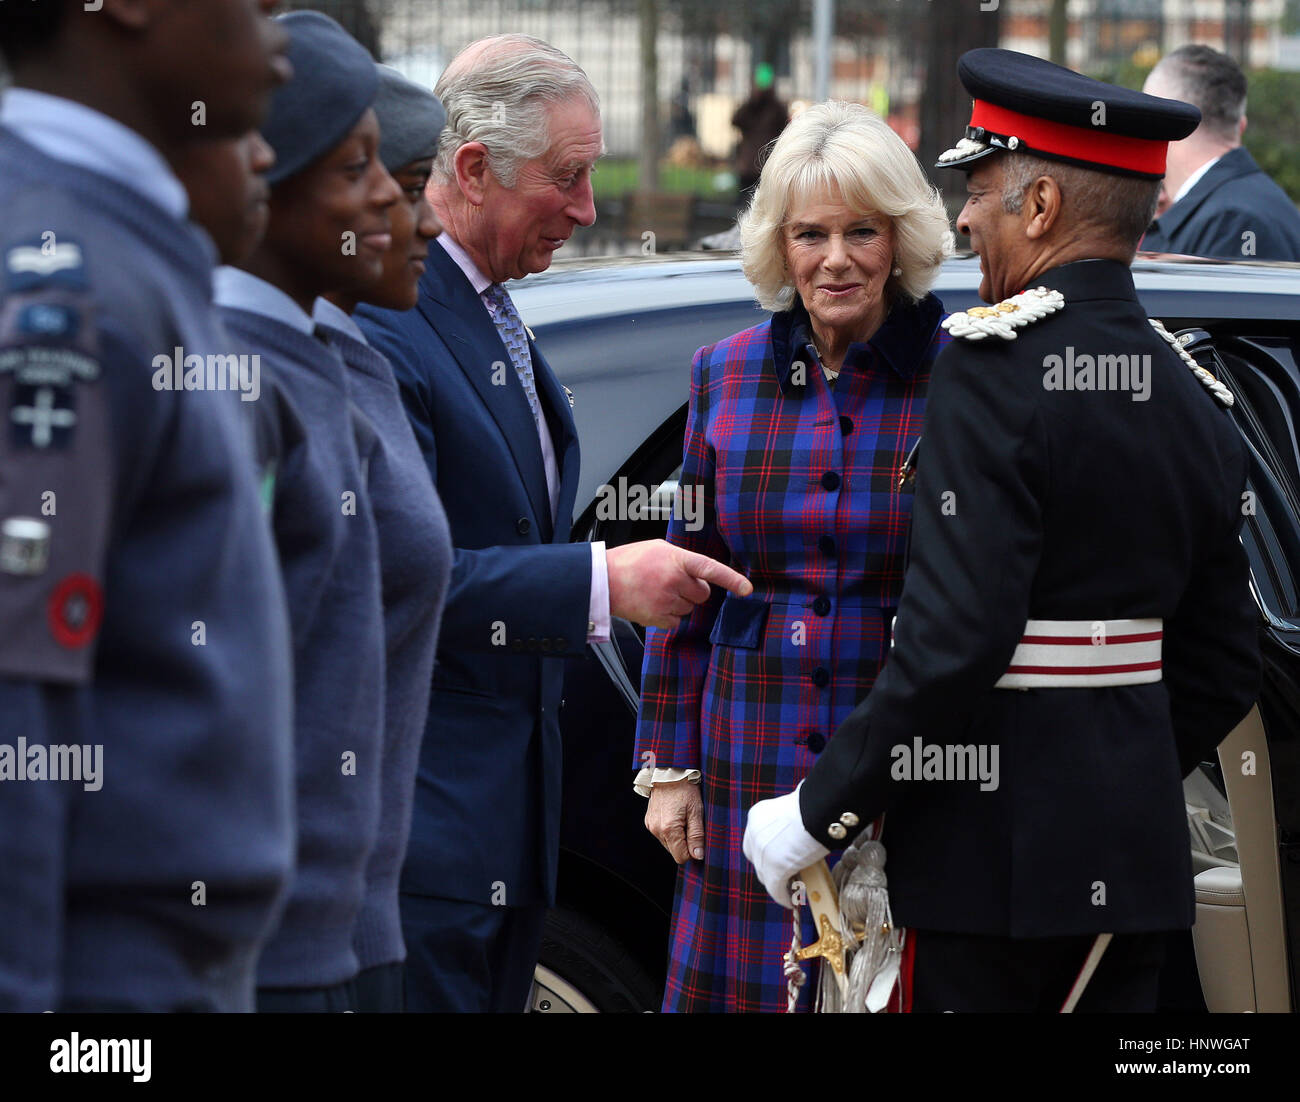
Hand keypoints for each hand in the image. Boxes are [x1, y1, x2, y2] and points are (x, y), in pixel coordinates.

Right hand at [605, 539, 751, 630]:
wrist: (603, 580)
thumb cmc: (629, 562)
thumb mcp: (658, 549)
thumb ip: (681, 559)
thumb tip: (700, 573)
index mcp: (676, 559)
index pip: (711, 569)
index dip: (732, 580)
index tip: (747, 589)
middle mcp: (674, 580)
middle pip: (702, 594)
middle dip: (693, 591)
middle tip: (672, 583)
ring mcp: (666, 600)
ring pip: (689, 608)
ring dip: (678, 603)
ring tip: (656, 591)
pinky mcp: (657, 617)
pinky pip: (675, 621)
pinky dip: (667, 616)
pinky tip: (652, 604)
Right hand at [645, 778, 704, 863]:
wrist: (669, 773)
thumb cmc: (685, 790)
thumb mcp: (696, 811)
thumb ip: (697, 835)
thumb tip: (698, 855)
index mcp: (669, 829)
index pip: (681, 857)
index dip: (692, 851)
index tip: (698, 838)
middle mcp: (656, 830)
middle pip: (674, 851)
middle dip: (685, 843)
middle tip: (690, 823)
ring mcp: (651, 826)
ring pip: (668, 844)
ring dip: (677, 837)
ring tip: (682, 818)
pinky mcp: (649, 821)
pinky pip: (661, 835)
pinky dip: (669, 830)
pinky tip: (674, 816)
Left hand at [742, 784, 829, 907]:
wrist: (822, 808)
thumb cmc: (817, 804)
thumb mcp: (794, 809)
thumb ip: (788, 821)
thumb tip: (798, 830)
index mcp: (758, 815)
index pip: (754, 841)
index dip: (765, 853)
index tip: (779, 858)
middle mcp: (755, 833)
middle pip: (756, 859)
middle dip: (769, 869)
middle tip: (787, 875)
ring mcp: (762, 851)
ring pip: (765, 876)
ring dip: (778, 885)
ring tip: (791, 891)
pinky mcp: (774, 868)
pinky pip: (776, 889)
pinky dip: (783, 897)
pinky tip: (791, 901)